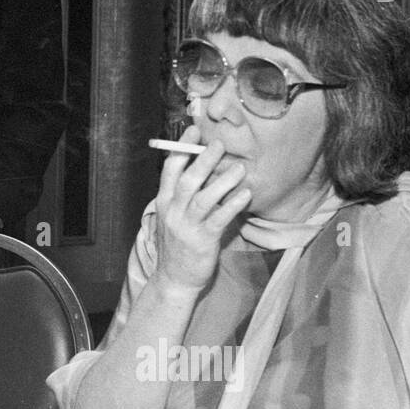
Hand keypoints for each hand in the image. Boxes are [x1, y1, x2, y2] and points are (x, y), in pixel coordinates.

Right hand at [154, 125, 250, 292]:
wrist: (174, 278)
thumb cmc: (178, 244)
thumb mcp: (173, 216)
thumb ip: (184, 194)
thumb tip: (205, 168)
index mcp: (164, 201)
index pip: (170, 169)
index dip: (181, 148)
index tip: (193, 130)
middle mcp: (173, 211)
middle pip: (187, 180)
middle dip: (203, 160)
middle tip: (219, 144)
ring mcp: (187, 226)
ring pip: (204, 198)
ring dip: (222, 181)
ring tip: (240, 168)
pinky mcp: (203, 240)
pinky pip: (219, 219)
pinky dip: (233, 205)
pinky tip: (245, 194)